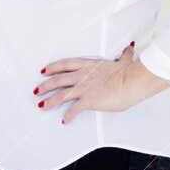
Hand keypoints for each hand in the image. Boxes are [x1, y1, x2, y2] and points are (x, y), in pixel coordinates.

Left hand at [34, 43, 169, 124]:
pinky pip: (74, 110)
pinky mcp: (88, 100)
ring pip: (61, 95)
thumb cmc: (128, 73)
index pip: (65, 65)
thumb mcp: (124, 61)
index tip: (44, 70)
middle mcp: (83, 76)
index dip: (53, 67)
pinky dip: (68, 116)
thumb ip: (124, 56)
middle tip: (37, 90)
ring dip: (50, 101)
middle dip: (45, 86)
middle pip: (58, 80)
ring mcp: (84, 88)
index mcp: (89, 66)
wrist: (131, 81)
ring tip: (42, 106)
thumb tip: (129, 48)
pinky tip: (64, 121)